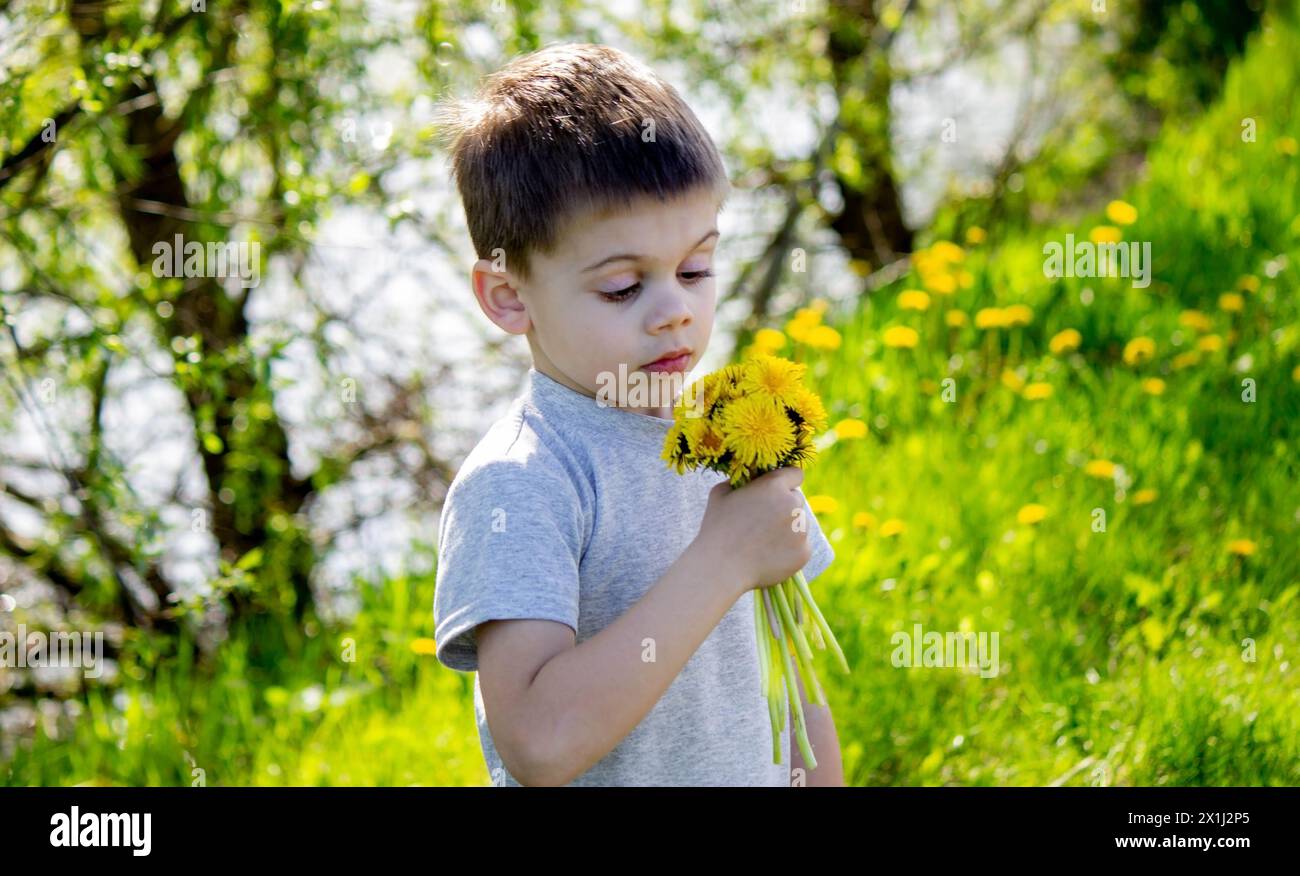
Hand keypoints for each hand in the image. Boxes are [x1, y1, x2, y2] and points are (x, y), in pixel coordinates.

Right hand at [694, 466, 811, 597]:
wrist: (721, 568)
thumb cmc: (717, 528)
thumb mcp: (720, 494)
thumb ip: (740, 480)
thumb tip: (749, 478)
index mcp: (774, 486)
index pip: (795, 474)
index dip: (786, 480)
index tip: (778, 488)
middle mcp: (793, 505)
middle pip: (797, 499)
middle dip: (783, 505)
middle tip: (763, 520)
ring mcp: (801, 530)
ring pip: (799, 523)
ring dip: (787, 528)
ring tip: (761, 541)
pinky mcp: (804, 552)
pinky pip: (801, 545)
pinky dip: (789, 549)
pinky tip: (768, 554)